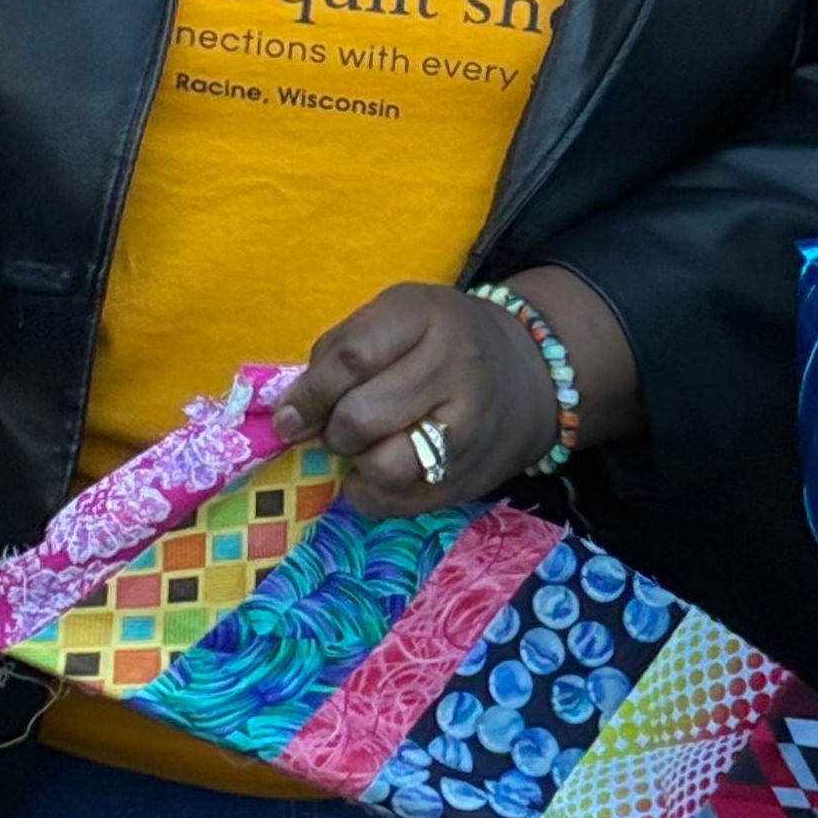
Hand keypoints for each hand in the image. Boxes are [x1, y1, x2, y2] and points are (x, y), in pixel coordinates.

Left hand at [273, 285, 556, 515]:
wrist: (529, 372)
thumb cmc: (441, 338)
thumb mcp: (397, 315)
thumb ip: (341, 350)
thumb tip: (290, 413)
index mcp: (430, 318)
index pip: (352, 358)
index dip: (310, 392)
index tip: (288, 414)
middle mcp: (456, 370)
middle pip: (362, 416)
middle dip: (332, 429)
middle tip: (335, 426)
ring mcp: (470, 429)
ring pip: (384, 466)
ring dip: (356, 462)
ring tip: (362, 447)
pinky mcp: (470, 477)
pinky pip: (399, 503)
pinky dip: (370, 493)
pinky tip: (374, 472)